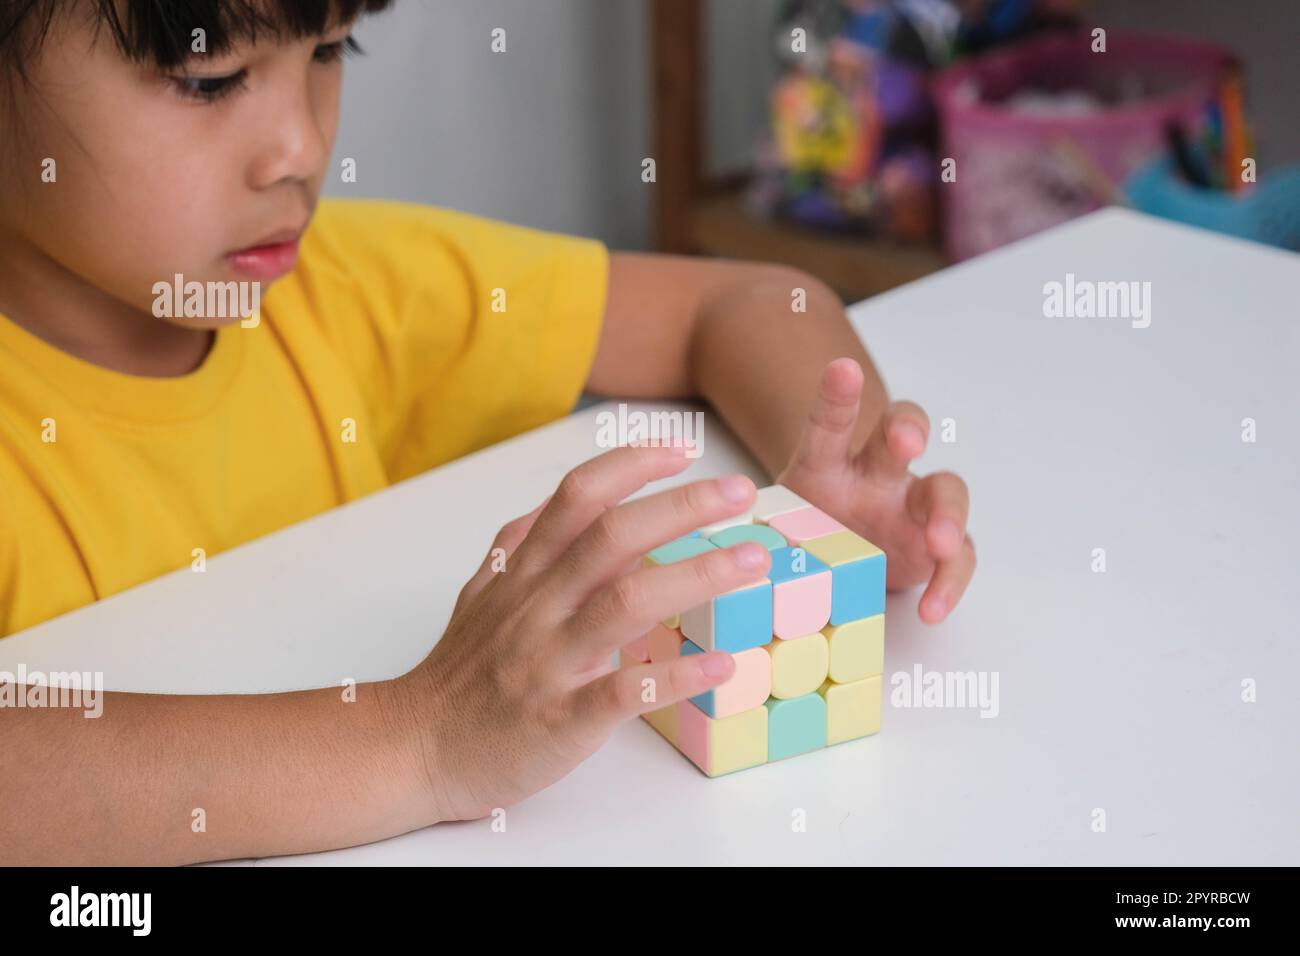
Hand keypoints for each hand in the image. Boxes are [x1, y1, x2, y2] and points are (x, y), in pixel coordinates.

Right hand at [392, 444, 771, 821]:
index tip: (683, 449)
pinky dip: (676, 677)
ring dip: (697, 577)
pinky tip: (722, 666)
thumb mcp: (483, 592)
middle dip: (682, 506)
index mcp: (523, 573)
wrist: (415, 750)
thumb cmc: (459, 674)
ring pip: (625, 604)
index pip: (577, 497)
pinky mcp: (559, 720)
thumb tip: (567, 499)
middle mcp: (537, 607)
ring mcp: (548, 662)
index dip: (631, 466)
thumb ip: (525, 543)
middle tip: (739, 491)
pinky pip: (623, 693)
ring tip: (752, 562)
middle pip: (612, 538)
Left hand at [776, 357, 974, 623]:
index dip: (837, 396)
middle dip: (904, 429)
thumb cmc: (804, 529)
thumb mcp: (774, 526)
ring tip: (941, 543)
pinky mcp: (933, 545)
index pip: (831, 423)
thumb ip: (752, 531)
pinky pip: (958, 558)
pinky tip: (933, 609)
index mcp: (829, 462)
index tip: (842, 368)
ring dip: (946, 515)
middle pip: (899, 433)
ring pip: (945, 491)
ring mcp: (912, 506)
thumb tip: (712, 546)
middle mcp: (877, 473)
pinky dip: (949, 582)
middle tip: (904, 441)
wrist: (837, 557)